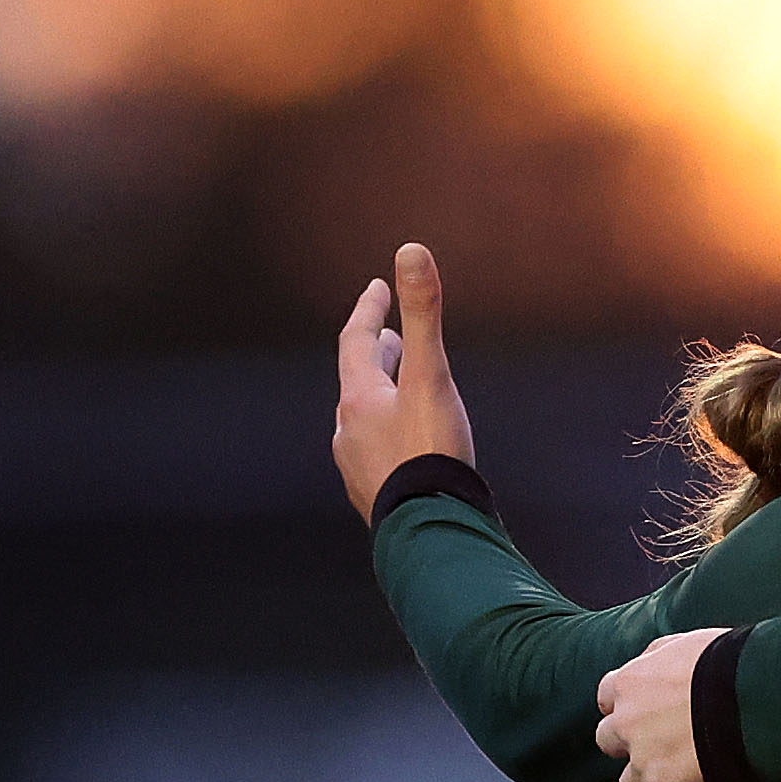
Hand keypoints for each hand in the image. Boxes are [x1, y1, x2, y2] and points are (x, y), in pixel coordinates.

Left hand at [330, 239, 473, 519]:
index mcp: (359, 399)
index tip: (376, 288)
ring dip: (383, 399)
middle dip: (375, 356)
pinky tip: (409, 450)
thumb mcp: (432, 378)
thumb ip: (423, 316)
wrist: (429, 531)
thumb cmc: (430, 453)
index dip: (368, 310)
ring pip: (366, 421)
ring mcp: (359, 467)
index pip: (355, 341)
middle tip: (389, 336)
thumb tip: (410, 250)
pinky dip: (392, 436)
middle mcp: (348, 431)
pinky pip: (378, 454)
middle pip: (358, 382)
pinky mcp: (377, 497)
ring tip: (403, 393)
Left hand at [595, 628, 726, 781]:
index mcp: (632, 683)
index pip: (609, 696)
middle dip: (629, 744)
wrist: (759, 699)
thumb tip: (652, 660)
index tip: (641, 709)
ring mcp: (646, 762)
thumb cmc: (733, 665)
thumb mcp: (692, 641)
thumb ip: (662, 653)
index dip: (626, 705)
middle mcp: (629, 724)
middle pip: (610, 741)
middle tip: (655, 747)